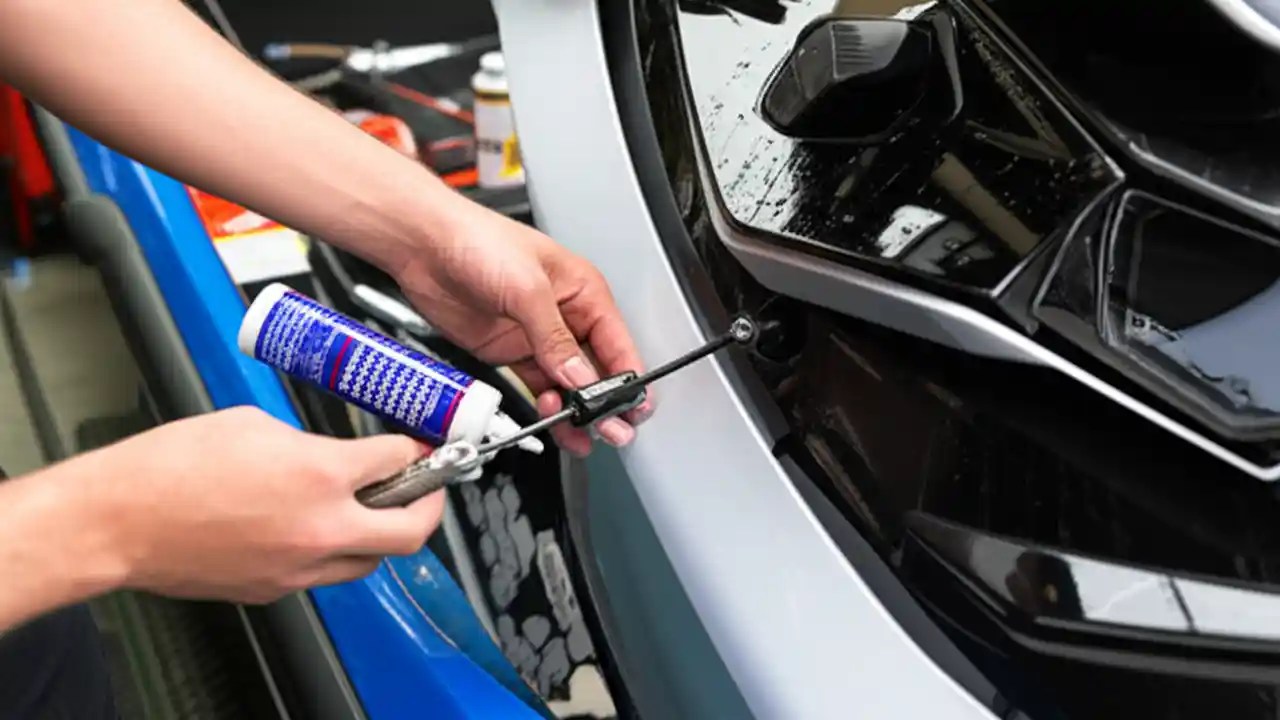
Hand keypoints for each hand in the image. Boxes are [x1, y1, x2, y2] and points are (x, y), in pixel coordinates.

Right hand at [77, 407, 440, 603]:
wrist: (117, 520)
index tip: (420, 447)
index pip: (399, 462)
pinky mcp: (274, 590)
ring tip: (372, 511)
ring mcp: (298, 567)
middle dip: (429, 507)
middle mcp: (320, 528)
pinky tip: (314, 530)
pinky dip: (332, 553)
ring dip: (382, 536)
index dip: (416, 450)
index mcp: (320, 474)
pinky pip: (324, 575)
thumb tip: (333, 452)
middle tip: (427, 489)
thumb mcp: (254, 424)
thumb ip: (308, 442)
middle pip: (411, 532)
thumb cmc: (171, 466)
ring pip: (370, 562)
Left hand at [393, 196, 651, 456]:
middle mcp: (565, 316)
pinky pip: (539, 386)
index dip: (629, 377)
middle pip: (597, 368)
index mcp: (582, 291)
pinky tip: (554, 421)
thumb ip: (554, 337)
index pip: (617, 341)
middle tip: (613, 430)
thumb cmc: (476, 239)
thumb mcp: (526, 288)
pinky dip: (548, 407)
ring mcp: (537, 337)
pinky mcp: (510, 352)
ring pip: (569, 384)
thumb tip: (580, 376)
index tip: (633, 407)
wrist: (422, 244)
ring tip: (582, 434)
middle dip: (607, 401)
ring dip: (577, 411)